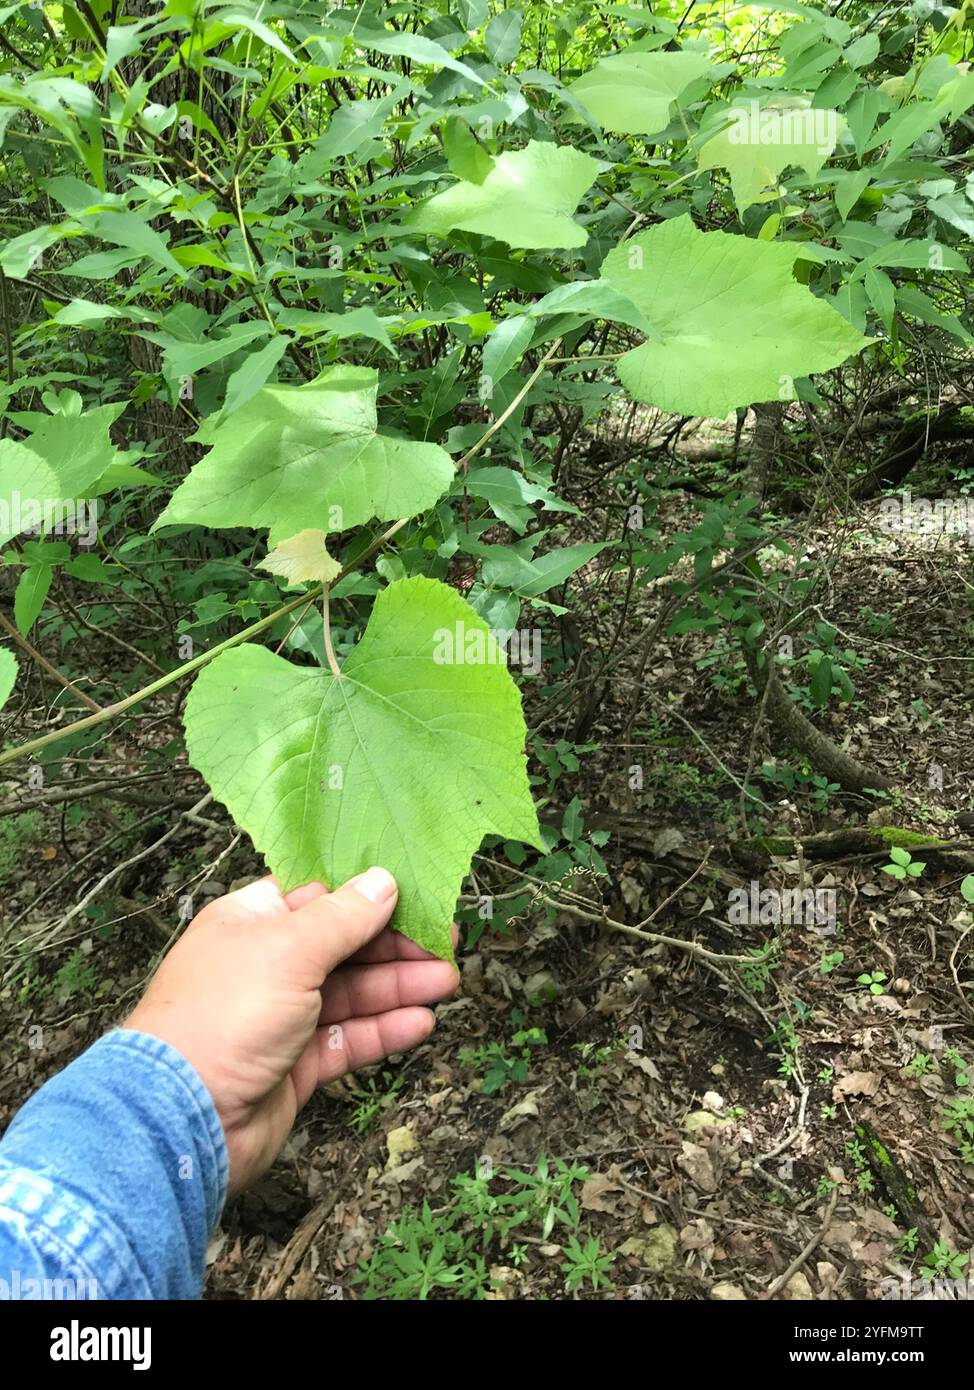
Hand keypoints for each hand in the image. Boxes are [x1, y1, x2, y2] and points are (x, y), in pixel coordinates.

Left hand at [124, 868, 457, 1193]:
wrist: (181, 1120)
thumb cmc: (222, 1016)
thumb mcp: (289, 950)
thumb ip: (343, 917)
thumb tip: (383, 880)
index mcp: (252, 921)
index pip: (319, 895)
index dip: (368, 892)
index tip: (418, 890)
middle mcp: (266, 964)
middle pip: (344, 944)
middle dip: (395, 945)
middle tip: (447, 943)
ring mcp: (281, 1017)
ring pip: (352, 993)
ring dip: (400, 987)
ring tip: (448, 982)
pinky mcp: (295, 1065)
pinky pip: (348, 1039)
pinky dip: (384, 1030)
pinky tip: (421, 1022)